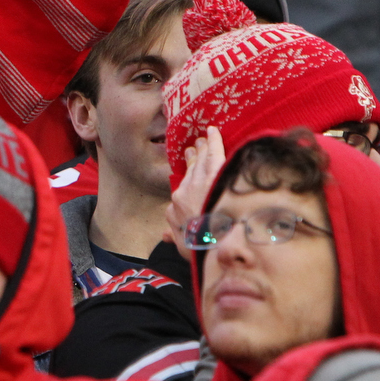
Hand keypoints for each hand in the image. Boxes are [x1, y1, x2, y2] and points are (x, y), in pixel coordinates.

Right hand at [166, 126, 225, 248]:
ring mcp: (198, 183)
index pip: (179, 194)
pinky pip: (214, 154)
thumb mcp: (182, 247)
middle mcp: (183, 193)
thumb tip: (164, 235)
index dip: (184, 182)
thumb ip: (173, 237)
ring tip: (201, 140)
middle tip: (193, 147)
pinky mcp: (214, 177)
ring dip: (201, 149)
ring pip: (200, 161)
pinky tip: (213, 131)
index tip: (186, 177)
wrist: (211, 246)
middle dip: (192, 158)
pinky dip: (214, 141)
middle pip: (189, 172)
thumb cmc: (199, 249)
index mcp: (174, 210)